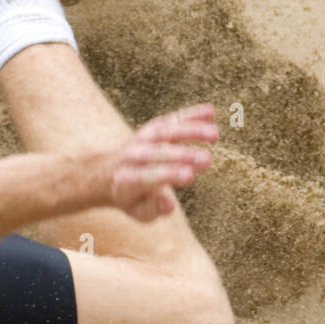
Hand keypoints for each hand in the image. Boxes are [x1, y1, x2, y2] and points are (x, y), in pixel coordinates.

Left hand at [107, 102, 218, 222]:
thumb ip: (152, 209)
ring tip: (215, 134)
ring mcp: (142, 138)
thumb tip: (169, 205)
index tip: (190, 175)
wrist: (109, 173)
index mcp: (126, 179)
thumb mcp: (137, 211)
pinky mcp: (153, 127)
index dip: (168, 174)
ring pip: (166, 131)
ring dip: (191, 130)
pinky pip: (172, 119)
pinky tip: (211, 111)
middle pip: (158, 152)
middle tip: (207, 160)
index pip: (147, 176)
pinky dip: (190, 114)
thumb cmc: (131, 197)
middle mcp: (132, 155)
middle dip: (183, 155)